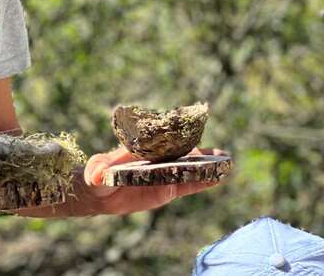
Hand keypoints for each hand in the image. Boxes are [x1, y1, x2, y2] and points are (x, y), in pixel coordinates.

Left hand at [76, 145, 225, 215]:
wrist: (101, 191)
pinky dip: (203, 181)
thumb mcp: (96, 171)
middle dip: (201, 152)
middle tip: (220, 153)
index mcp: (145, 148)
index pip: (165, 140)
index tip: (194, 133)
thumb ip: (98, 170)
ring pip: (190, 168)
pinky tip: (219, 178)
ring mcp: (166, 172)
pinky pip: (189, 184)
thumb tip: (97, 174)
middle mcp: (159, 158)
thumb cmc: (98, 175)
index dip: (180, 135)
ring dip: (207, 166)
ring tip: (226, 163)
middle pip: (183, 152)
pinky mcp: (169, 188)